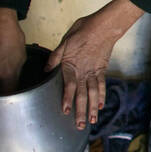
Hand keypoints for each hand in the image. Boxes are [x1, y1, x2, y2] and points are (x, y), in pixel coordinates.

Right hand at [0, 8, 25, 92]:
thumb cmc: (11, 37)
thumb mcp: (21, 57)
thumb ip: (16, 72)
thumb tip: (15, 79)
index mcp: (4, 76)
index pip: (8, 93)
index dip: (12, 92)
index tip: (15, 90)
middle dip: (5, 82)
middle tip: (11, 72)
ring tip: (4, 61)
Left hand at [45, 0, 142, 129]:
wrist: (104, 26)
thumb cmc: (83, 30)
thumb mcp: (65, 41)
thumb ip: (55, 57)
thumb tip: (46, 69)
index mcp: (72, 65)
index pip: (69, 85)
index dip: (67, 98)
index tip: (66, 111)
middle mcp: (84, 71)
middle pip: (82, 94)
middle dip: (81, 110)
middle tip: (79, 125)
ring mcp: (94, 72)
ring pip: (93, 93)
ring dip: (93, 107)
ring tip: (92, 121)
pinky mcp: (102, 70)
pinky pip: (102, 85)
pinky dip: (102, 96)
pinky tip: (100, 106)